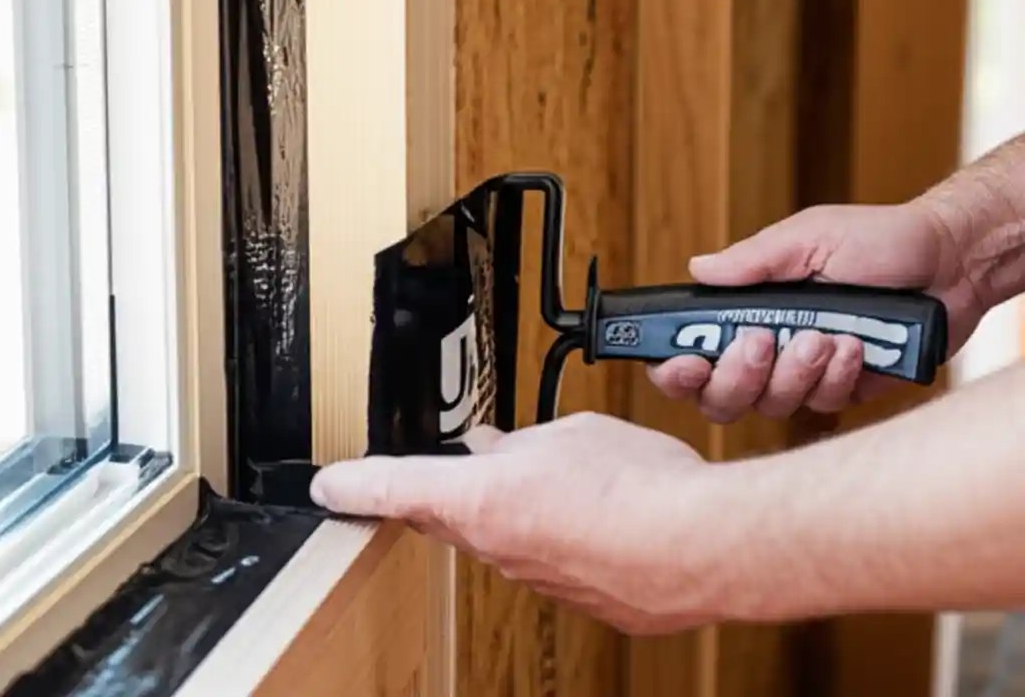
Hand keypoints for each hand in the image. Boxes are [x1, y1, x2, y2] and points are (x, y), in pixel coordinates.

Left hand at [310, 414, 736, 634]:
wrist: (703, 546)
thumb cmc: (638, 485)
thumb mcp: (568, 433)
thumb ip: (522, 444)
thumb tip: (501, 450)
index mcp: (477, 499)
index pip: (392, 488)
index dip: (355, 485)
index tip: (330, 486)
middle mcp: (496, 547)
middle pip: (446, 516)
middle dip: (443, 491)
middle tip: (447, 468)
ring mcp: (536, 578)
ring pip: (502, 538)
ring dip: (512, 509)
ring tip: (547, 480)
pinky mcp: (579, 599)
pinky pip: (551, 561)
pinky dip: (560, 537)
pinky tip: (592, 517)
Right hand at [648, 203, 983, 421]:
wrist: (952, 260)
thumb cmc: (880, 241)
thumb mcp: (808, 237)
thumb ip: (752, 260)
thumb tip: (697, 268)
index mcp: (745, 312)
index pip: (689, 357)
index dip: (675, 371)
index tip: (685, 362)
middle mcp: (768, 350)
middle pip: (721, 398)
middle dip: (737, 375)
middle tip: (761, 341)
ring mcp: (804, 376)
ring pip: (772, 405)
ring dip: (795, 372)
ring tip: (826, 334)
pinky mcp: (844, 392)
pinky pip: (823, 406)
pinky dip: (838, 376)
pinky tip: (856, 345)